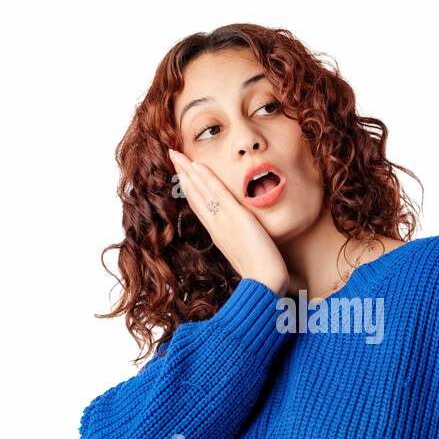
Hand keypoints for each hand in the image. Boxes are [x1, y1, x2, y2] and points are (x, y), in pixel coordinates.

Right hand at [166, 147, 288, 295]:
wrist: (265, 284)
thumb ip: (242, 241)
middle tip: (172, 154)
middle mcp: (216, 226)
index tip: (182, 173)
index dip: (189, 187)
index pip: (199, 205)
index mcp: (218, 233)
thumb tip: (244, 236)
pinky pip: (218, 195)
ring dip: (189, 171)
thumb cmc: (261, 273)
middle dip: (183, 174)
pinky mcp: (236, 219)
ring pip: (201, 192)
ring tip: (177, 154)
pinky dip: (206, 179)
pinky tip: (198, 166)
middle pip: (194, 195)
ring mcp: (224, 222)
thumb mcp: (247, 252)